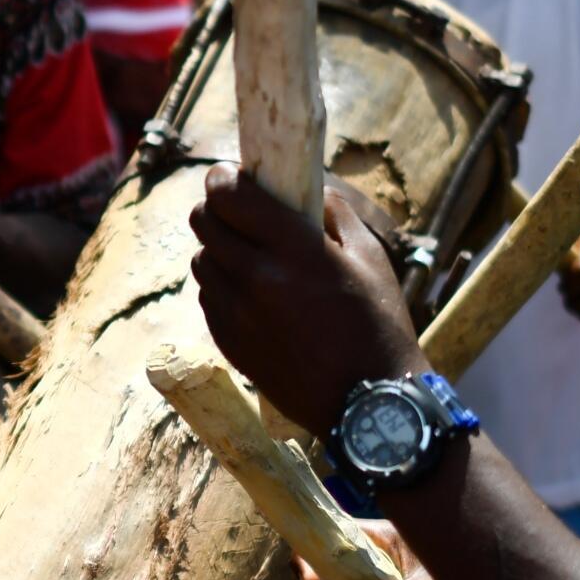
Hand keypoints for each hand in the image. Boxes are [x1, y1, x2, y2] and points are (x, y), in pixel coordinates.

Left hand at [189, 166, 424, 433]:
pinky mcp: (229, 342)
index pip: (230, 195)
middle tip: (237, 211)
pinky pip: (208, 296)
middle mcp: (258, 279)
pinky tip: (250, 291)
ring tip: (247, 255)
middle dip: (217, 209)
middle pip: (205, 222)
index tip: (231, 176)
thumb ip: (335, 215)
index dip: (223, 179)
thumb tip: (310, 188)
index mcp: (295, 251)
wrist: (366, 403)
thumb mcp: (370, 259)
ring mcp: (238, 314)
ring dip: (218, 249)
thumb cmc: (378, 326)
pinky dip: (221, 285)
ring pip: (201, 260)